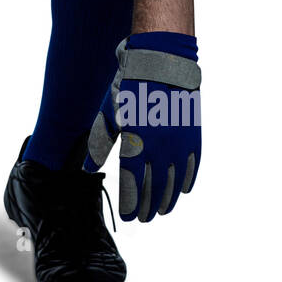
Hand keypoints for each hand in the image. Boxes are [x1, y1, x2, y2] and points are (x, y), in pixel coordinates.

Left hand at [83, 36, 200, 220]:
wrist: (162, 61)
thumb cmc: (130, 86)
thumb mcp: (109, 114)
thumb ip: (99, 144)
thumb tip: (88, 169)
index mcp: (135, 143)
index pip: (132, 185)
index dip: (130, 204)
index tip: (127, 217)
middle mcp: (159, 148)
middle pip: (154, 188)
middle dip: (147, 207)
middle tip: (143, 219)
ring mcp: (179, 143)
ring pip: (175, 182)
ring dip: (168, 199)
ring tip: (162, 211)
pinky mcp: (193, 135)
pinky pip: (193, 165)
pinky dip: (188, 179)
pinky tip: (184, 189)